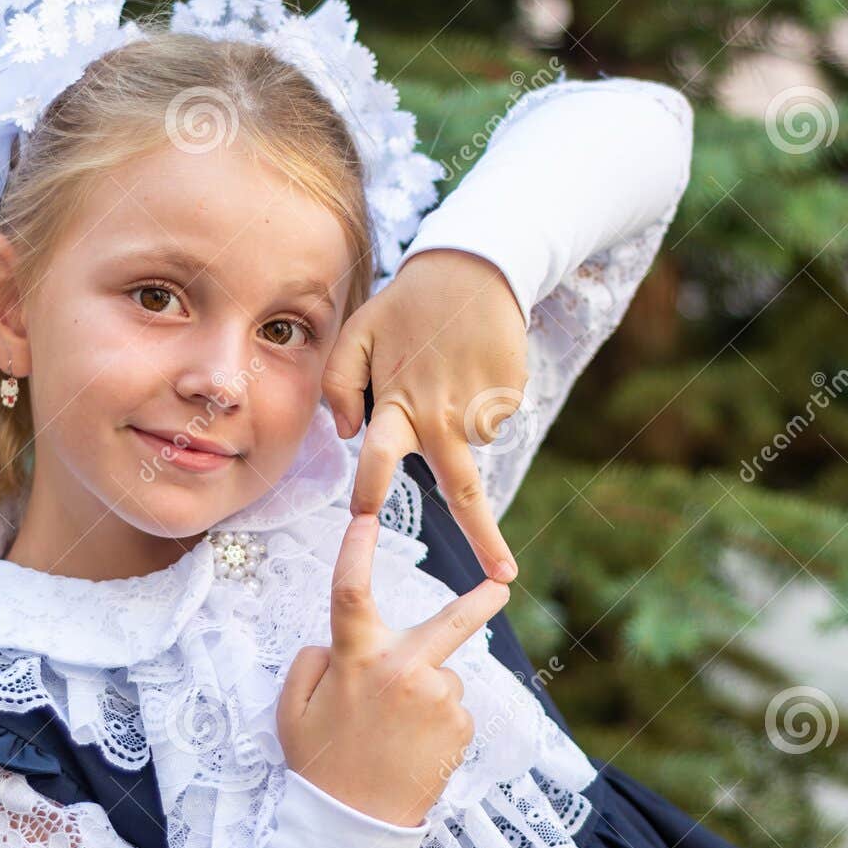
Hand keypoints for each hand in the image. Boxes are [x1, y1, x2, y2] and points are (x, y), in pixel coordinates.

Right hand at [276, 512, 509, 828]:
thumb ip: (313, 664)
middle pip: (450, 622)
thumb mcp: (293, 709)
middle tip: (503, 584)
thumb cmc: (320, 764)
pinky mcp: (460, 726)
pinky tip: (411, 750)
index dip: (356, 549)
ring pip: (440, 678)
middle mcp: (404, 669)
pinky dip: (435, 724)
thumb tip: (336, 645)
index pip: (351, 590)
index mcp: (357, 658)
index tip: (364, 516)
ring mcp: (438, 698)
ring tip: (395, 735)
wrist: (355, 825)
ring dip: (424, 694)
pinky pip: (450, 710)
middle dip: (480, 600)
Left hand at [320, 248, 527, 582]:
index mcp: (399, 405)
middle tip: (503, 578)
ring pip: (470, 445)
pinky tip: (470, 365)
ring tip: (447, 370)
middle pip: (463, 491)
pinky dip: (479, 401)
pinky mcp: (508, 397)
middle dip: (484, 539)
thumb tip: (351, 434)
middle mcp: (442, 416)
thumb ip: (338, 386)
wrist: (473, 269)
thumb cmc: (406, 306)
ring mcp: (481, 409)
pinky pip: (490, 419)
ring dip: (458, 422)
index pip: (380, 460)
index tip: (364, 524)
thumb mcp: (357, 334)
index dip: (370, 491)